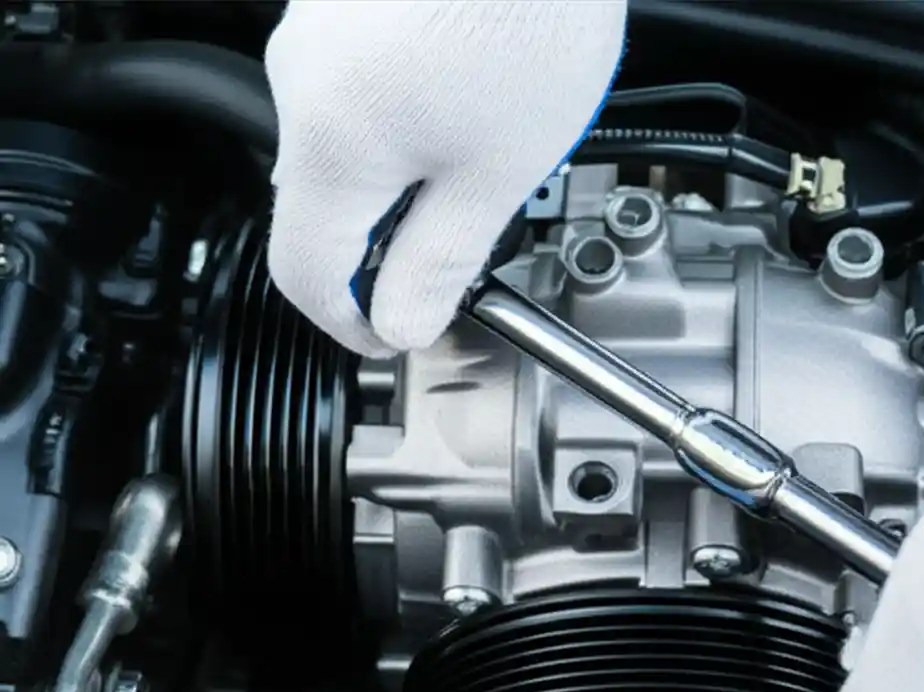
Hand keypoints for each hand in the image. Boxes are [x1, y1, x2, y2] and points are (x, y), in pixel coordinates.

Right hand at [264, 1, 625, 356]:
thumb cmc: (527, 17)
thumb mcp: (496, 171)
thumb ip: (441, 258)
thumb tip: (404, 322)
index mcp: (331, 143)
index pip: (303, 273)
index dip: (348, 324)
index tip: (392, 333)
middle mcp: (303, 85)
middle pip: (322, 205)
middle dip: (386, 246)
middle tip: (458, 254)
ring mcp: (318, 36)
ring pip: (344, 142)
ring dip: (402, 176)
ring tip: (483, 159)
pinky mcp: (347, 6)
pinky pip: (359, 87)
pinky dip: (406, 117)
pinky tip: (469, 97)